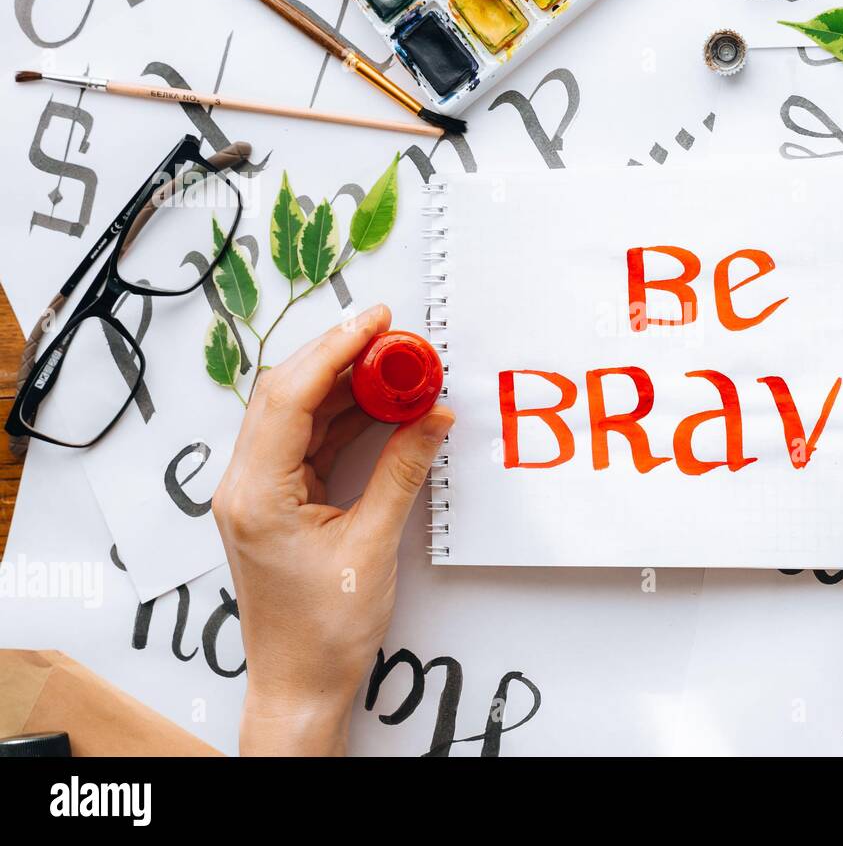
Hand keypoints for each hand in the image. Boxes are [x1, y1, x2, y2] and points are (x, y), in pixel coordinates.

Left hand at [212, 304, 454, 755]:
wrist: (299, 684)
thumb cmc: (322, 633)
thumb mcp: (373, 546)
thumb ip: (403, 472)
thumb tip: (433, 416)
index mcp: (257, 494)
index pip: (289, 397)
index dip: (334, 350)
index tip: (377, 322)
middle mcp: (246, 485)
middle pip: (287, 394)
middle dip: (341, 358)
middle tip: (395, 337)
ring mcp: (258, 492)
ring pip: (298, 414)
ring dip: (346, 387)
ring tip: (398, 368)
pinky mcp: (276, 501)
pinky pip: (308, 441)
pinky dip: (345, 419)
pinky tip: (383, 407)